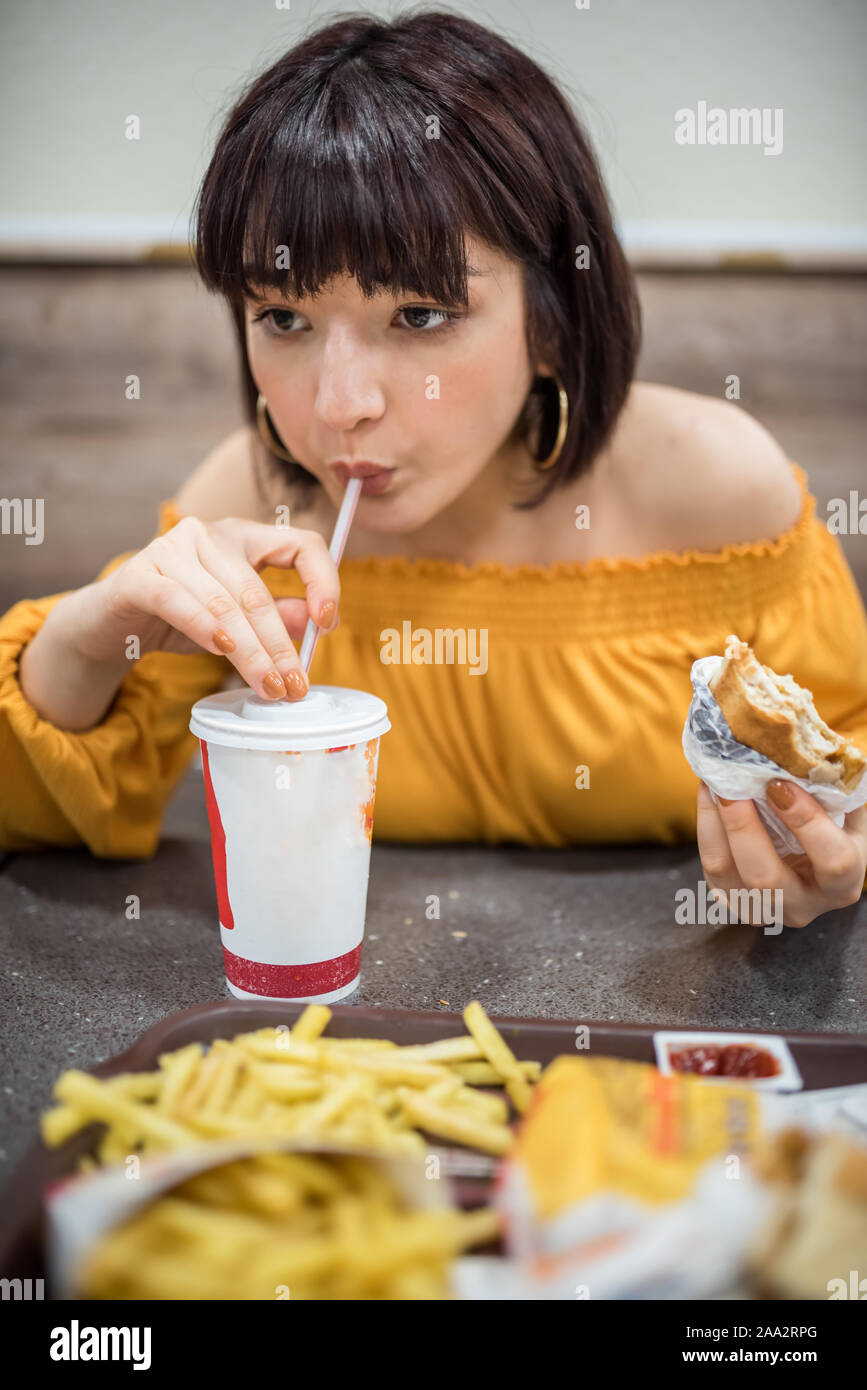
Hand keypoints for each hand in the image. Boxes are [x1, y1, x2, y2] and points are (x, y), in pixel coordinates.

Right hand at [61, 515, 340, 702]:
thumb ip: (275, 614)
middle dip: (279, 645)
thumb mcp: (235, 621)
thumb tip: (315, 622)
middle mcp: (209, 534)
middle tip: (295, 686)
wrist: (108, 624)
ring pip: (223, 604)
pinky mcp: (139, 574)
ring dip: (250, 652)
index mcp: (243, 537)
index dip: (323, 580)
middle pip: (256, 591)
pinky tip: (223, 650)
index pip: (300, 543)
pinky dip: (203, 627)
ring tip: (269, 687)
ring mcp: (171, 548)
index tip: (328, 622)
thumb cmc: (177, 619)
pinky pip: (178, 601)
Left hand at [696, 778, 866, 927]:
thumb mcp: (848, 814)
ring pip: (724, 871)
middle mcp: (802, 905)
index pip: (832, 861)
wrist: (811, 862)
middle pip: (765, 878)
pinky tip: (710, 793)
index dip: (807, 822)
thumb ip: (840, 791)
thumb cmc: (835, 829)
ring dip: (715, 821)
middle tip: (732, 785)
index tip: (780, 784)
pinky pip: (710, 866)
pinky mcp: (732, 900)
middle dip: (743, 826)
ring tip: (715, 781)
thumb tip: (813, 755)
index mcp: (841, 885)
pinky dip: (706, 825)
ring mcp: (763, 908)